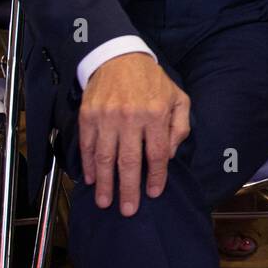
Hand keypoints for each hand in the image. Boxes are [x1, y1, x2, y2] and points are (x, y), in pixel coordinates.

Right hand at [78, 53, 190, 216]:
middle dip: (128, 189)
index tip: (154, 193)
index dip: (156, 177)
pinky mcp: (88, 115)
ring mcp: (106, 117)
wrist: (120, 58)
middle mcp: (130, 117)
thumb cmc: (152, 82)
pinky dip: (87, 164)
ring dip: (105, 183)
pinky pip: (86, 145)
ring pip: (104, 157)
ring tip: (105, 202)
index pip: (156, 154)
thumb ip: (180, 127)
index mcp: (156, 114)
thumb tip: (169, 155)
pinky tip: (90, 179)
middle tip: (128, 210)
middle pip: (129, 162)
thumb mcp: (178, 99)